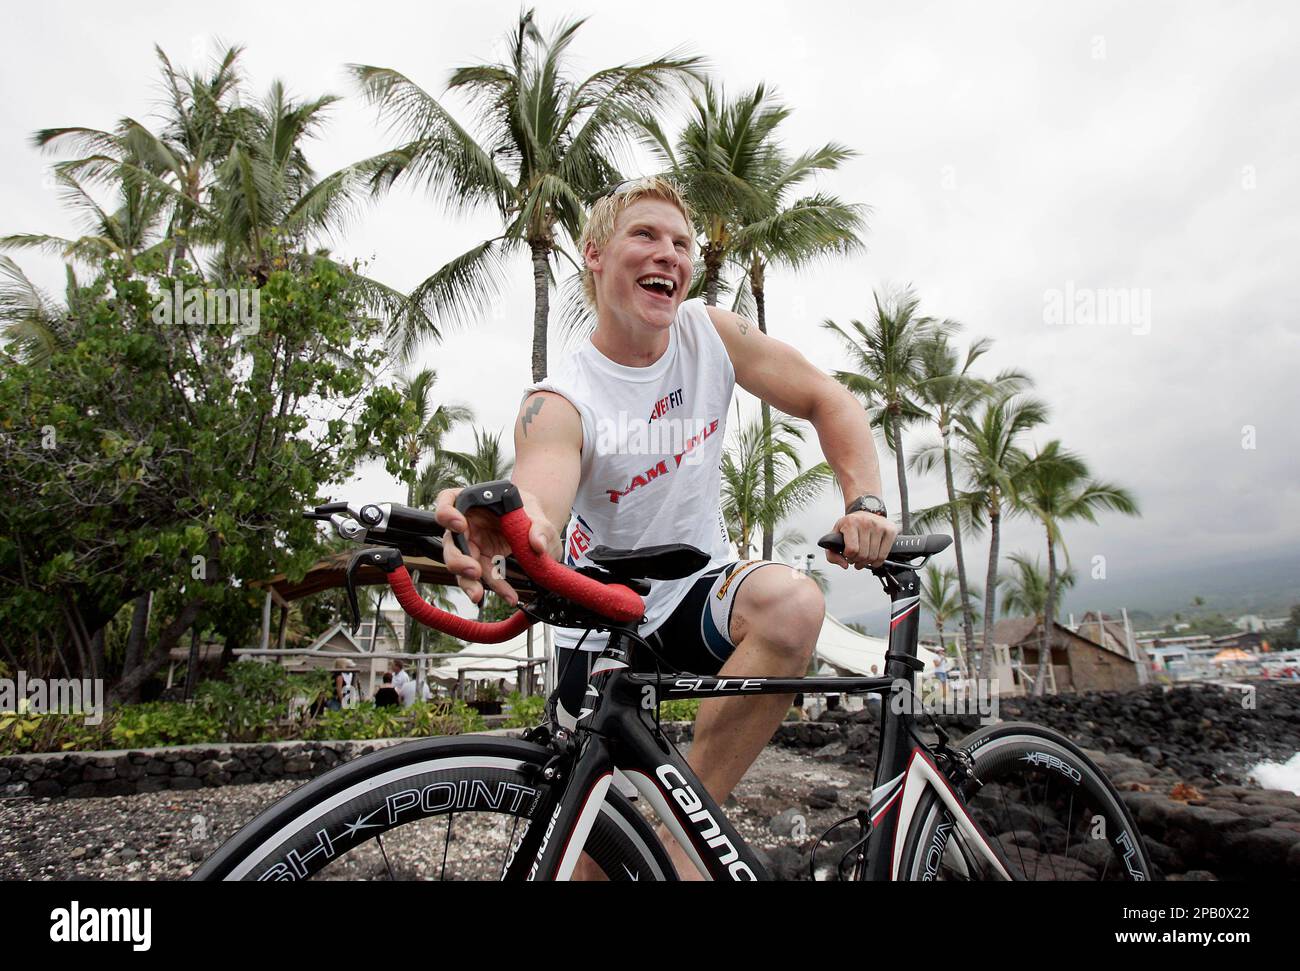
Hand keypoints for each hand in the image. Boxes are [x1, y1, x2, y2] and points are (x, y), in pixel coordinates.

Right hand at [433, 486, 559, 605]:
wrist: (535, 527)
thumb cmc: (529, 511)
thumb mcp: (536, 513)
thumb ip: (539, 526)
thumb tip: (538, 544)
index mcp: (473, 501)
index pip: (448, 499)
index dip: (447, 512)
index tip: (460, 524)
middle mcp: (467, 523)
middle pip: (450, 541)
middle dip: (457, 559)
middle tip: (474, 571)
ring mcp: (472, 544)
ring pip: (461, 565)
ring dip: (468, 582)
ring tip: (477, 595)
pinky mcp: (482, 561)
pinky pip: (484, 577)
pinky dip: (496, 587)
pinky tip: (508, 596)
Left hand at [825, 510, 898, 569]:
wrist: (866, 510)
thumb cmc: (850, 524)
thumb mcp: (835, 535)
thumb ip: (832, 554)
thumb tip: (845, 565)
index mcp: (851, 522)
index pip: (852, 550)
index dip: (848, 556)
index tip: (847, 554)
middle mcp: (866, 523)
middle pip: (863, 555)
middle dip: (857, 561)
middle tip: (855, 559)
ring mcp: (879, 526)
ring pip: (874, 556)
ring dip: (867, 562)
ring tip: (863, 559)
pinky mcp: (890, 530)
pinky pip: (884, 554)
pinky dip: (878, 561)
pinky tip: (873, 559)